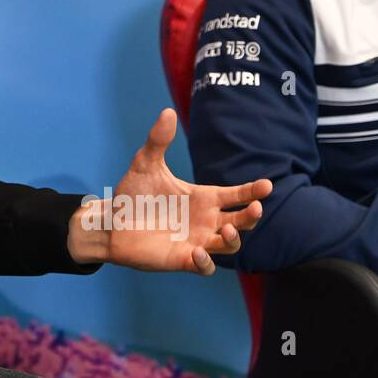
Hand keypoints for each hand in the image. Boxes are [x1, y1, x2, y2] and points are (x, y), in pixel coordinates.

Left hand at [67, 108, 272, 274]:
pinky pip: (205, 266)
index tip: (266, 185)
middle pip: (242, 221)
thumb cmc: (133, 194)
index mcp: (203, 198)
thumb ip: (158, 140)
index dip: (253, 191)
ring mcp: (197, 241)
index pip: (237, 195)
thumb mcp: (145, 164)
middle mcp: (206, 221)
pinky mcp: (183, 259)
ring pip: (230, 245)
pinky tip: (198, 252)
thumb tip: (168, 111)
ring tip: (228, 229)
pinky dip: (206, 262)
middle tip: (256, 207)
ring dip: (234, 239)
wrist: (111, 222)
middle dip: (252, 215)